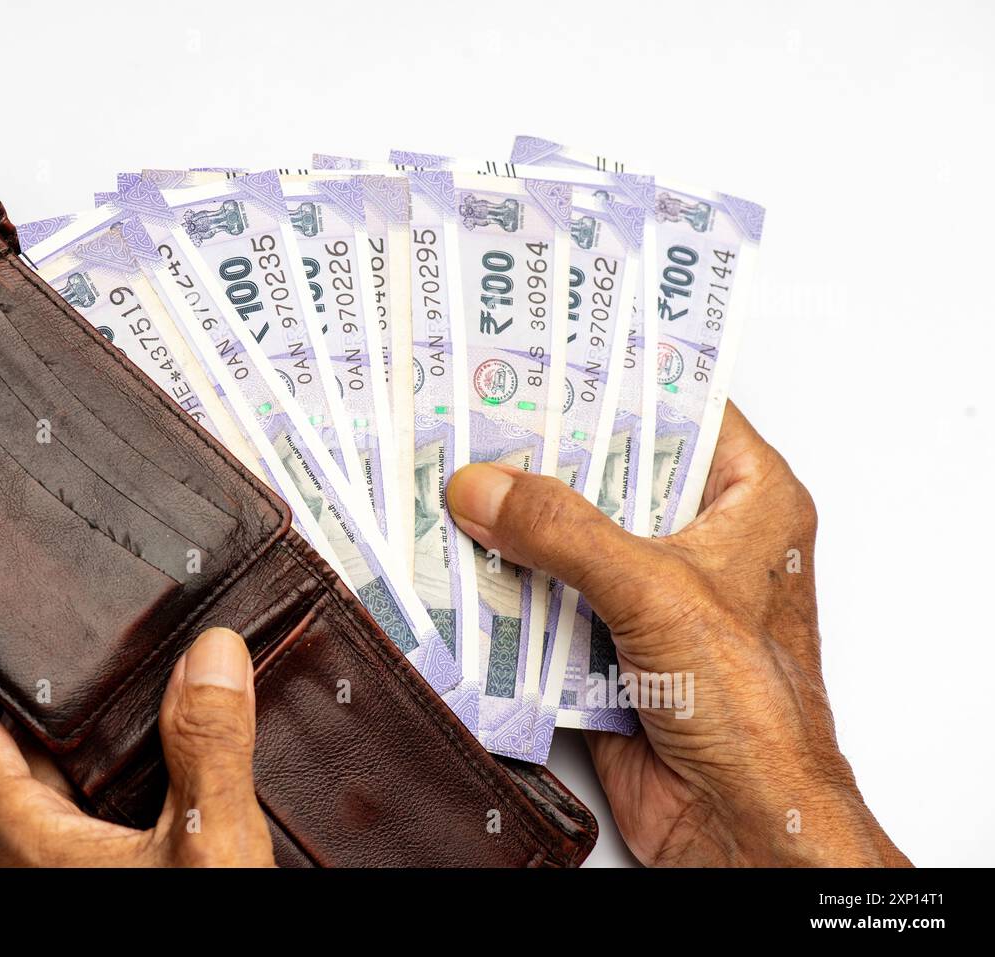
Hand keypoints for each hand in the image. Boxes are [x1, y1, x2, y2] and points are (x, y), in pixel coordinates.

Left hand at [0, 627, 273, 866]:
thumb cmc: (177, 954)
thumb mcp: (203, 852)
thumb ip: (207, 750)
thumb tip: (212, 661)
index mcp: (22, 838)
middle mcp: (28, 858)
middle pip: (1, 752)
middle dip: (39, 692)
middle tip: (77, 642)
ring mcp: (61, 878)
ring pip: (50, 788)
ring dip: (83, 739)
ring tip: (132, 689)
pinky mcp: (103, 887)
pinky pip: (92, 820)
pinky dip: (120, 779)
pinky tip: (172, 769)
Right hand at [446, 402, 909, 866]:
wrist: (742, 820)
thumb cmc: (752, 709)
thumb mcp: (657, 591)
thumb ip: (564, 532)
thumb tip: (485, 487)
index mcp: (748, 501)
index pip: (680, 409)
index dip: (615, 379)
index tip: (545, 354)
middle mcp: (700, 539)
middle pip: (611, 472)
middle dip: (544, 455)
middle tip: (477, 415)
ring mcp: (652, 592)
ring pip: (571, 536)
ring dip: (516, 523)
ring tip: (453, 478)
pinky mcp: (609, 641)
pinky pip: (547, 596)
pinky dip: (506, 585)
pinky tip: (459, 559)